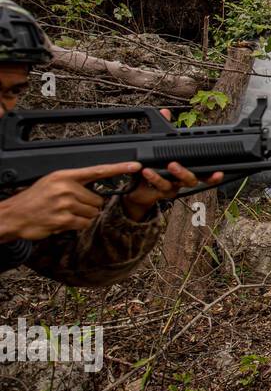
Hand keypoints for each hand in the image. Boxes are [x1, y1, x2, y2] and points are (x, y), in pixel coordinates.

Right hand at [0, 163, 137, 241]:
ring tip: (64, 213)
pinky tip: (63, 221)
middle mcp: (66, 187)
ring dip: (83, 217)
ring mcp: (65, 204)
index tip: (136, 166)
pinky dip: (78, 225)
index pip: (97, 170)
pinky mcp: (63, 219)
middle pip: (98, 200)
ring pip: (93, 213)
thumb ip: (75, 183)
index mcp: (65, 176)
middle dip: (89, 206)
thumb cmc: (35, 199)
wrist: (14, 215)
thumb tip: (97, 188)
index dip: (119, 168)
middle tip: (70, 206)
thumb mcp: (52, 183)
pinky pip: (84, 223)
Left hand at [119, 111, 221, 219]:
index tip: (219, 172)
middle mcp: (184, 179)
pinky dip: (155, 178)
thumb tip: (165, 112)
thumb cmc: (157, 165)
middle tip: (175, 163)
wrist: (143, 187)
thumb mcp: (162, 145)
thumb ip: (165, 130)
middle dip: (186, 172)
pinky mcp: (162, 191)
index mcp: (190, 169)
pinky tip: (148, 171)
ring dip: (176, 174)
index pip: (206, 172)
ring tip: (169, 165)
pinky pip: (161, 186)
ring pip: (179, 183)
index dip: (214, 174)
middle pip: (194, 179)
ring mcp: (174, 186)